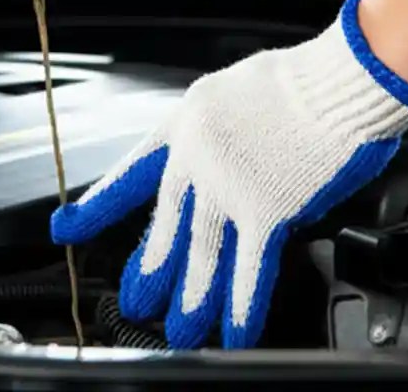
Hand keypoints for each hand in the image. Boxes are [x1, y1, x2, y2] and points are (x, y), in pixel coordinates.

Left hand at [50, 0, 407, 348]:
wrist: (339, 79)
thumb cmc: (301, 79)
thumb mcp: (232, 91)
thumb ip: (214, 131)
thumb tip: (216, 158)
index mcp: (184, 123)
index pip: (129, 172)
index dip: (98, 206)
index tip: (68, 227)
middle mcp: (196, 158)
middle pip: (165, 224)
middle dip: (151, 268)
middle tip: (136, 299)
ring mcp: (227, 186)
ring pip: (201, 253)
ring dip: (191, 297)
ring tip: (180, 329)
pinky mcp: (266, 209)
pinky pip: (250, 268)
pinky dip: (242, 305)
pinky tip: (235, 330)